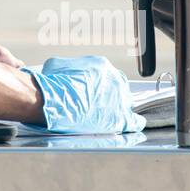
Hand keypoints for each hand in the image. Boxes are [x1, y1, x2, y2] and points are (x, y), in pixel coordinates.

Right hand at [22, 55, 143, 133]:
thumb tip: (65, 71)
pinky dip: (134, 123)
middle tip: (100, 102)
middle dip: (112, 94)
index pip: (108, 74)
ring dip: (121, 108)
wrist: (55, 101)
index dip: (101, 82)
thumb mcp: (58, 64)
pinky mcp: (122, 119)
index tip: (94, 89)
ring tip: (110, 115)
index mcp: (102, 65)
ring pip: (128, 103)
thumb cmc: (53, 82)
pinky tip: (132, 126)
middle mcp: (116, 80)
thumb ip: (68, 66)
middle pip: (120, 87)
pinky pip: (136, 122)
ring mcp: (121, 100)